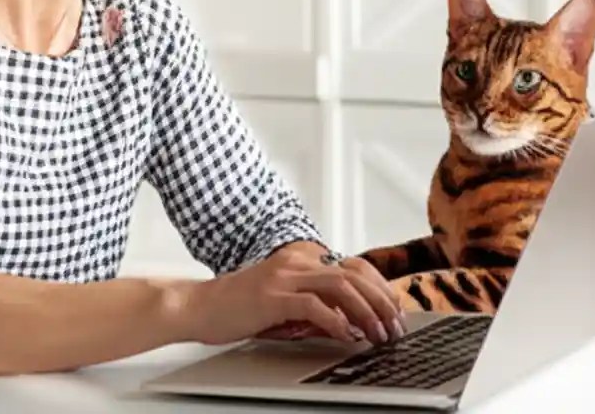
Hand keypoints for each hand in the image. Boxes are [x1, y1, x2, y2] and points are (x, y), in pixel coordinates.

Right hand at [178, 245, 404, 346]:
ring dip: (366, 313)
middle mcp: (298, 261)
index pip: (355, 266)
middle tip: (394, 327)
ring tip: (377, 334)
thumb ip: (317, 304)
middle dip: (382, 302)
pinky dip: (337, 321)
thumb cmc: (240, 307)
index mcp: (303, 257)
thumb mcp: (286, 301)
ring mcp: (285, 276)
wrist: (200, 306)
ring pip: (342, 287)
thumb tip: (354, 322)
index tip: (394, 311)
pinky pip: (315, 305)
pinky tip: (347, 336)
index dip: (380, 288)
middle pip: (355, 274)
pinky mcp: (273, 295)